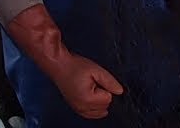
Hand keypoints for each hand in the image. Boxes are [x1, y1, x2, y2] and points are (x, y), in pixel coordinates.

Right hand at [6, 4, 123, 119]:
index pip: (109, 99)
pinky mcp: (75, 107)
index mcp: (88, 99)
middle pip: (105, 107)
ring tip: (90, 87)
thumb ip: (109, 81)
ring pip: (98, 112)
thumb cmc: (75, 66)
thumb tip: (119, 91)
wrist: (59, 65)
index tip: (97, 80)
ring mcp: (77, 109)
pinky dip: (93, 107)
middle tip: (93, 83)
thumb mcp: (96, 70)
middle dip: (103, 94)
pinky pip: (90, 114)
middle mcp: (82, 107)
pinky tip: (90, 96)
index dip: (106, 87)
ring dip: (98, 101)